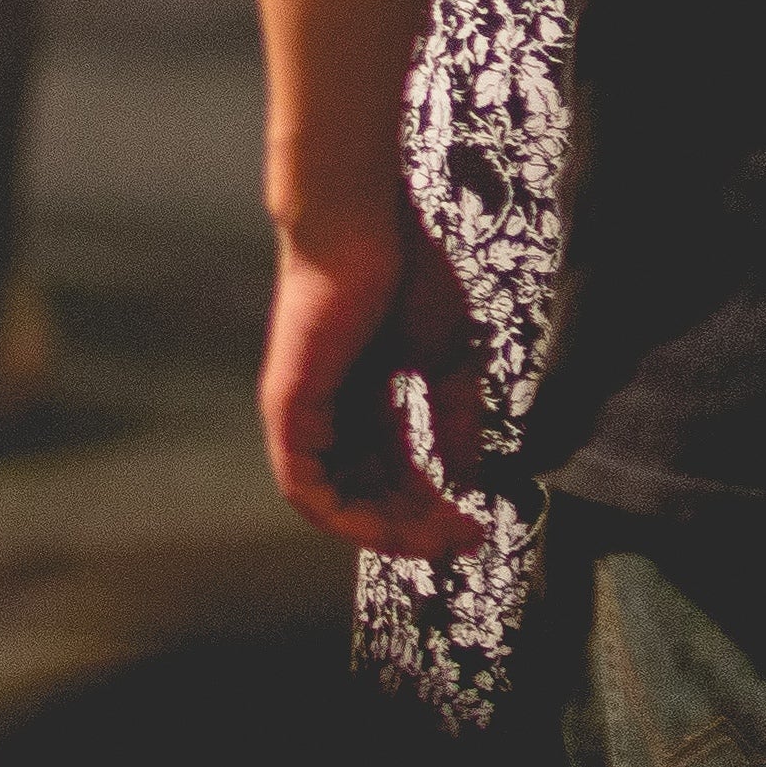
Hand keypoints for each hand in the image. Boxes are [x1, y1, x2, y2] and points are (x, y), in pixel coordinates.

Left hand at [260, 213, 495, 561]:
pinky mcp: (286, 408)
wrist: (362, 227)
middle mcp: (331, 413)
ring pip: (336, 501)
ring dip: (386, 530)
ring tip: (437, 537)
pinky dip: (342, 517)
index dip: (434, 508)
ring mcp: (304, 412)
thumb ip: (453, 421)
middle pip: (368, 495)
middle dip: (417, 526)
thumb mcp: (446, 361)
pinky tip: (387, 528)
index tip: (479, 526)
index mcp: (367, 400)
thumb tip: (466, 481)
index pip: (394, 473)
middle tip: (466, 538)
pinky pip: (303, 487)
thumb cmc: (404, 275)